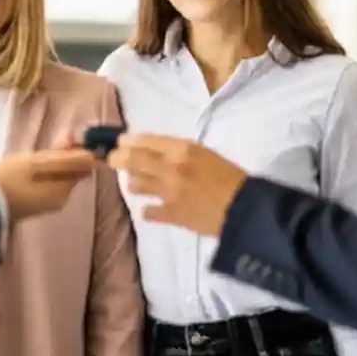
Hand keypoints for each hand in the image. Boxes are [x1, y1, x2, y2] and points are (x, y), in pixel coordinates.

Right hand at [0, 140, 96, 220]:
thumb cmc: (11, 179)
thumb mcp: (38, 163)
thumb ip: (65, 157)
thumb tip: (91, 154)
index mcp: (64, 190)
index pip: (83, 167)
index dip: (78, 150)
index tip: (65, 138)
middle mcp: (60, 199)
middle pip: (71, 171)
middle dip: (65, 154)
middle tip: (51, 142)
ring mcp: (47, 203)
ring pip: (59, 176)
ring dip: (53, 161)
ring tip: (36, 153)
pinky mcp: (35, 203)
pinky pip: (48, 182)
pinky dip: (44, 171)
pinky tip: (30, 166)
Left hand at [107, 133, 246, 235]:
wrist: (245, 208)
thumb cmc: (229, 177)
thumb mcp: (204, 154)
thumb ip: (177, 151)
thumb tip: (152, 150)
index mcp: (183, 148)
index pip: (144, 140)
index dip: (126, 141)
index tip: (119, 142)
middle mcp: (171, 167)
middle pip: (131, 159)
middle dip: (116, 158)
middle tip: (111, 159)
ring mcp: (169, 192)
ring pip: (134, 185)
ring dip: (135, 184)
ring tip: (141, 185)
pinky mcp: (171, 215)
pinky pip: (147, 211)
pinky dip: (148, 210)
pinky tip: (153, 209)